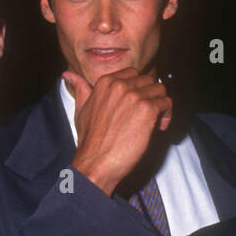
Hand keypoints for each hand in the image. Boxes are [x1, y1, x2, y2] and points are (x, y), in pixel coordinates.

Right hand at [63, 67, 172, 195]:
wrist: (96, 162)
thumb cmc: (90, 141)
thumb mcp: (81, 110)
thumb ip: (81, 89)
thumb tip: (68, 75)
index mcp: (106, 82)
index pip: (133, 74)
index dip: (139, 88)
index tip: (137, 104)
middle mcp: (120, 85)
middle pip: (149, 81)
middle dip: (151, 96)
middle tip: (148, 115)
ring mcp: (135, 96)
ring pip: (160, 90)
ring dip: (161, 105)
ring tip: (154, 121)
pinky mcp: (147, 110)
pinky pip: (166, 103)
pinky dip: (167, 115)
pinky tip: (157, 128)